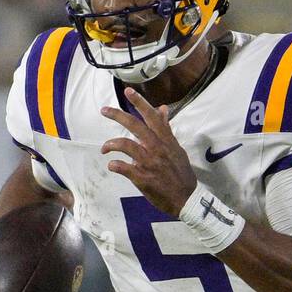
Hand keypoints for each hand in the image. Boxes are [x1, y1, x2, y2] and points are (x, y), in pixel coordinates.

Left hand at [101, 88, 196, 216]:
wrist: (186, 199)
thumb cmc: (181, 174)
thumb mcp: (177, 149)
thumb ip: (166, 129)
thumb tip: (162, 108)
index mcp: (165, 140)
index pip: (151, 116)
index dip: (139, 102)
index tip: (128, 91)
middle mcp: (156, 148)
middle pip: (134, 125)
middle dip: (117, 115)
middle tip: (104, 110)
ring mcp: (148, 162)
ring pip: (124, 144)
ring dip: (110, 144)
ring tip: (105, 148)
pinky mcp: (141, 177)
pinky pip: (122, 167)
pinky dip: (114, 165)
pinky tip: (112, 165)